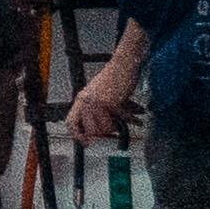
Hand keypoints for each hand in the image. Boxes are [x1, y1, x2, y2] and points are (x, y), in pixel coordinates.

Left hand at [70, 30, 150, 147]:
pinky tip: (138, 119)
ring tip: (129, 121)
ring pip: (107, 128)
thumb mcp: (100, 94)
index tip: (86, 143)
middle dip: (105, 134)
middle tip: (116, 132)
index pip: (71, 122)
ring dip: (120, 126)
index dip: (78, 135)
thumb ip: (98, 111)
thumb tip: (106, 132)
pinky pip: (122, 119)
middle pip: (92, 130)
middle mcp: (86, 101)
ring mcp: (97, 102)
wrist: (123, 65)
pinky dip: (132, 119)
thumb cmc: (115, 79)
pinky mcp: (110, 102)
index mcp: (81, 99)